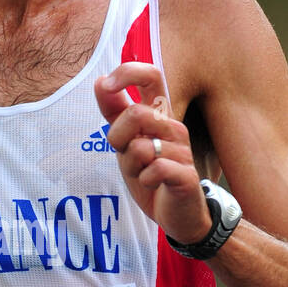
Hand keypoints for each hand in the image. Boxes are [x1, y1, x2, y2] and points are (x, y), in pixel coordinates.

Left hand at [94, 62, 212, 244]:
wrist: (177, 214)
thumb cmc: (152, 173)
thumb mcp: (126, 141)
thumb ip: (115, 113)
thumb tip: (101, 80)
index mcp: (160, 114)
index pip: (150, 76)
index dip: (127, 73)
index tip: (108, 84)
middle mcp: (173, 126)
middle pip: (135, 113)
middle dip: (117, 137)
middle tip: (125, 154)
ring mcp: (183, 150)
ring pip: (140, 147)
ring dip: (131, 166)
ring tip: (143, 173)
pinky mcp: (186, 174)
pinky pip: (154, 169)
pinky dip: (146, 180)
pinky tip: (154, 184)